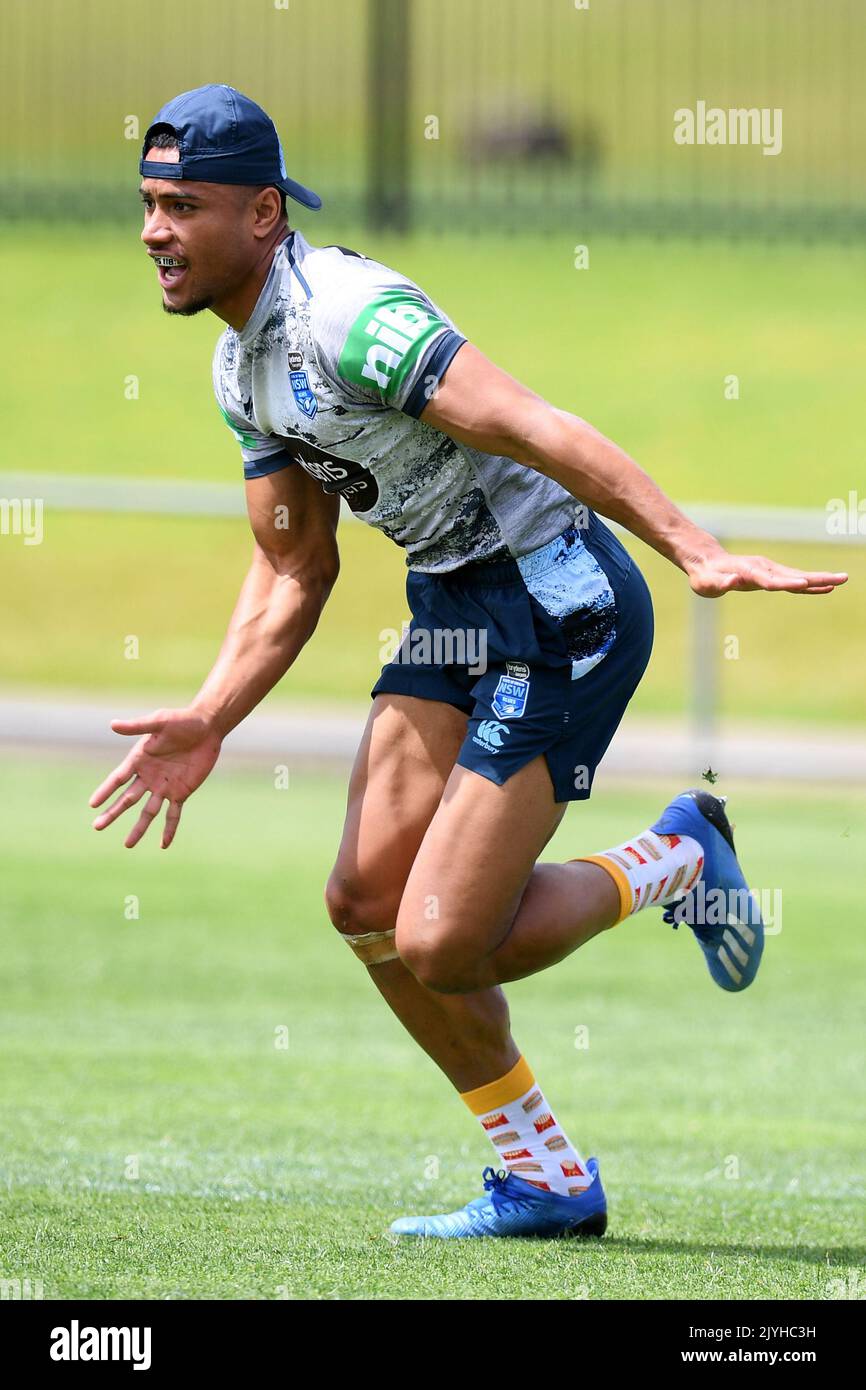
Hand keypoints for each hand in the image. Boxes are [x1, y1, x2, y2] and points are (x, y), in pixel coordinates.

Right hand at [89, 707, 222, 847]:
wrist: (207, 727)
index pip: (118, 779)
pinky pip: (173, 814)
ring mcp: (165, 786)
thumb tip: (112, 725)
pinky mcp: (181, 792)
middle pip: (128, 799)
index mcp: (139, 760)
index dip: (105, 791)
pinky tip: (163, 844)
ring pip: (148, 811)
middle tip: (97, 826)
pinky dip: (169, 829)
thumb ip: (137, 726)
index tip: (92, 804)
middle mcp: (149, 776)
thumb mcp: (158, 721)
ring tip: (127, 844)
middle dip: (113, 812)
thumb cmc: (182, 720)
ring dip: (138, 828)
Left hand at [684, 547, 847, 598]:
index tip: (802, 583)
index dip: (784, 582)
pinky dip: (811, 583)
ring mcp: (769, 569)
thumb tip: (732, 583)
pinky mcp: (772, 574)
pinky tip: (826, 587)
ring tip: (842, 580)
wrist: (707, 560)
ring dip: (820, 579)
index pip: (769, 580)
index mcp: (748, 572)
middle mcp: (763, 568)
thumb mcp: (706, 583)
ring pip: (798, 576)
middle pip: (792, 575)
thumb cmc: (705, 576)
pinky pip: (794, 579)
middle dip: (816, 578)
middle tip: (839, 579)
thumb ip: (719, 583)